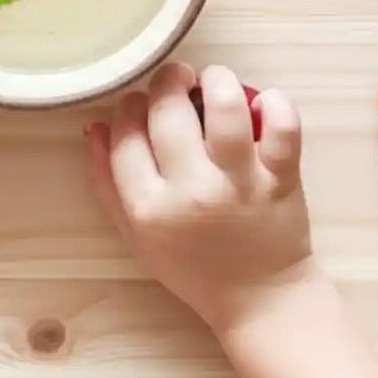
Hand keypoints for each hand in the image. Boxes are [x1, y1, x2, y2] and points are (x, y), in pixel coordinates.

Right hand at [84, 62, 315, 332]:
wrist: (259, 298)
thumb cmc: (192, 267)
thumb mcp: (136, 234)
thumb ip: (108, 182)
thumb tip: (95, 126)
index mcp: (149, 209)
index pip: (126, 135)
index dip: (129, 108)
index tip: (139, 105)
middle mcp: (192, 193)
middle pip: (168, 112)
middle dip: (166, 83)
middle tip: (175, 81)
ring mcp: (240, 184)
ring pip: (226, 107)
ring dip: (216, 80)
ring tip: (213, 81)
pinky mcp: (282, 179)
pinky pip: (282, 125)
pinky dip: (275, 103)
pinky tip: (260, 104)